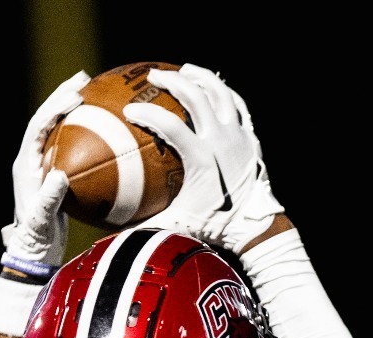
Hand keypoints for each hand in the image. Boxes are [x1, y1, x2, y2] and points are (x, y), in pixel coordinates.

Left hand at [1, 71, 85, 274]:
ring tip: (90, 90)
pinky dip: (84, 130)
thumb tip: (60, 176)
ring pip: (56, 127)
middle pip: (45, 118)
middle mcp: (31, 159)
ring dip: (71, 107)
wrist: (34, 252)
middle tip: (83, 78)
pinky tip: (104, 127)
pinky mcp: (55, 172)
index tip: (74, 96)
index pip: (37, 127)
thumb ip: (48, 199)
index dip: (53, 108)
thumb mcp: (42, 219)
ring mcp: (43, 164)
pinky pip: (70, 143)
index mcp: (24, 164)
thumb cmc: (37, 237)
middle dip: (62, 95)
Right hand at [123, 65, 285, 252]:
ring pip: (220, 92)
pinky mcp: (249, 137)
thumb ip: (146, 226)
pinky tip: (212, 88)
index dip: (147, 114)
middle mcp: (221, 140)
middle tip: (152, 76)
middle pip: (195, 96)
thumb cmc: (216, 226)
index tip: (129, 111)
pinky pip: (237, 105)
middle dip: (171, 81)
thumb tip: (116, 231)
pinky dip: (223, 93)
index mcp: (202, 158)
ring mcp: (238, 135)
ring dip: (201, 77)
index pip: (170, 125)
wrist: (256, 226)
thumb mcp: (178, 225)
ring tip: (184, 70)